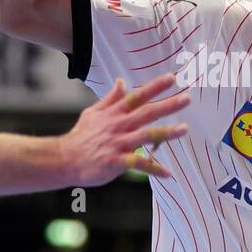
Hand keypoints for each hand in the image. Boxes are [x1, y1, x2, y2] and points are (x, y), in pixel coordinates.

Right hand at [61, 73, 189, 185]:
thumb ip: (110, 98)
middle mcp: (119, 126)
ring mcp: (118, 143)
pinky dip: (154, 169)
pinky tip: (169, 173)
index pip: (138, 96)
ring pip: (146, 135)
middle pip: (147, 112)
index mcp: (114, 113)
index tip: (172, 78)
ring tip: (185, 129)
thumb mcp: (92, 112)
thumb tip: (121, 81)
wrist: (64, 159)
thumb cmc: (80, 136)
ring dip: (167, 133)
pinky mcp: (116, 162)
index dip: (155, 87)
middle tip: (187, 98)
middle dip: (168, 105)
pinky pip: (139, 165)